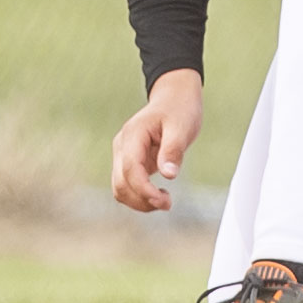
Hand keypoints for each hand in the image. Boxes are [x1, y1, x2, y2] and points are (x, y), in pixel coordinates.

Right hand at [110, 68, 202, 211]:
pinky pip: (127, 185)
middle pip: (121, 183)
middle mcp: (122, 145)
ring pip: (120, 188)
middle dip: (142, 200)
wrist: (174, 98)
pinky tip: (158, 195)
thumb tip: (169, 175)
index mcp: (133, 134)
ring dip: (139, 201)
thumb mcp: (181, 127)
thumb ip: (173, 151)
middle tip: (168, 203)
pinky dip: (139, 196)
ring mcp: (123, 154)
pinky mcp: (128, 162)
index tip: (164, 201)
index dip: (144, 190)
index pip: (130, 169)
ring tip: (164, 200)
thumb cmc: (179, 110)